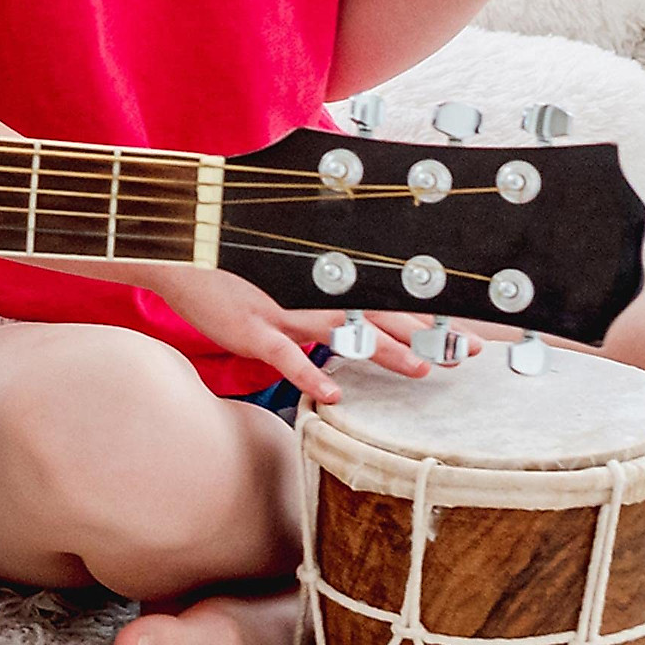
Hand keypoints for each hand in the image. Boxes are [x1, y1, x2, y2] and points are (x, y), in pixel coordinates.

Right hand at [144, 267, 482, 403]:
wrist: (179, 250)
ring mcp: (281, 310)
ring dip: (382, 349)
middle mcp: (309, 291)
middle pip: (377, 312)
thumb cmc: (230, 255)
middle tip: (466, 351)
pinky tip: (335, 393)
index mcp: (321, 276)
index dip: (427, 313)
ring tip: (421, 369)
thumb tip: (353, 272)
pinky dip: (309, 373)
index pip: (384, 294)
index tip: (465, 329)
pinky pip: (284, 354)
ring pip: (342, 330)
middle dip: (424, 333)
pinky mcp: (250, 328)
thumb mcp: (279, 257)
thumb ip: (318, 266)